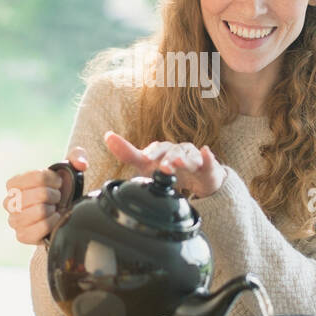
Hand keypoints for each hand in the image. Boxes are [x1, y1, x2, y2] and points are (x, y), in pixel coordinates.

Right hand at [4, 146, 88, 244]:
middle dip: (55, 195)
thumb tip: (81, 164)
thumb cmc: (59, 190)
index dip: (54, 179)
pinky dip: (52, 223)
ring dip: (53, 209)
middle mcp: (9, 202)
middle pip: (40, 194)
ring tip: (53, 208)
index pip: (37, 176)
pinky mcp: (22, 236)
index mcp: (13, 183)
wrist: (59, 212)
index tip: (58, 183)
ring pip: (40, 211)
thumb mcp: (67, 169)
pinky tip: (53, 219)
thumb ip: (77, 156)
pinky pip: (40, 228)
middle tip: (56, 198)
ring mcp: (14, 220)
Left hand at [103, 131, 224, 198]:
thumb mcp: (147, 165)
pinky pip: (209, 162)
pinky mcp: (208, 167)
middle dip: (165, 159)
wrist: (200, 179)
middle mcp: (176, 150)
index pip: (153, 149)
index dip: (149, 152)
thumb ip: (127, 154)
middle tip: (161, 167)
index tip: (141, 156)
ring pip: (188, 157)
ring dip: (183, 160)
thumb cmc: (170, 169)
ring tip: (178, 163)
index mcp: (161, 150)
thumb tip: (106, 135)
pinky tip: (205, 152)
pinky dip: (208, 157)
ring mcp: (192, 157)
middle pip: (170, 152)